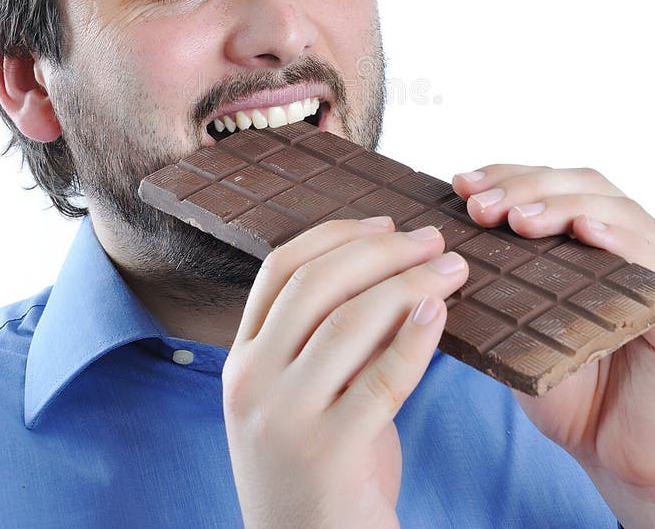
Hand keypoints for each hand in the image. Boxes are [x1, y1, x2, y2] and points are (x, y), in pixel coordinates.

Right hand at [222, 216, 467, 528]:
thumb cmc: (319, 471)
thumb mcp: (306, 397)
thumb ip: (334, 341)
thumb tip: (395, 273)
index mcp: (242, 359)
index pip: (280, 269)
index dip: (336, 234)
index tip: (385, 222)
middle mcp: (252, 382)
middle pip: (315, 284)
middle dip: (380, 250)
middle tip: (431, 239)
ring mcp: (283, 419)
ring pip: (347, 322)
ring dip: (407, 284)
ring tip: (451, 269)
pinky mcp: (327, 455)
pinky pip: (381, 380)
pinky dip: (415, 338)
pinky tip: (441, 311)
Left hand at [453, 165, 654, 523]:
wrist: (617, 453)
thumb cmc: (569, 392)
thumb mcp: (517, 330)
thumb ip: (492, 288)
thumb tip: (428, 251)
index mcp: (576, 242)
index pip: (545, 183)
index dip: (504, 175)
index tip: (460, 185)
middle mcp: (613, 244)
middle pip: (576, 183)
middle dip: (523, 185)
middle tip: (478, 205)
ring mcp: (645, 267)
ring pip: (612, 208)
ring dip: (560, 205)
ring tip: (517, 220)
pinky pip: (651, 256)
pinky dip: (619, 238)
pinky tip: (585, 233)